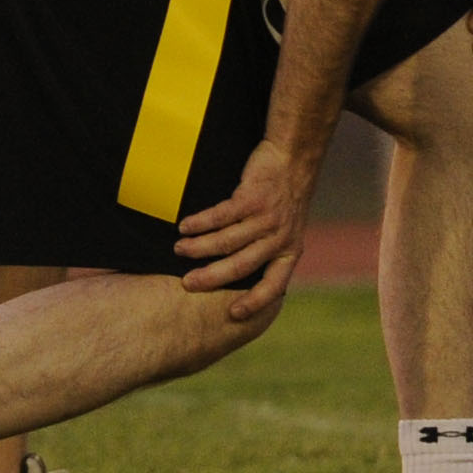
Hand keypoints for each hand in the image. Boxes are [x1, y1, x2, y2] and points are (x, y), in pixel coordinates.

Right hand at [176, 136, 322, 294]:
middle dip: (212, 278)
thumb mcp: (286, 231)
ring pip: (227, 240)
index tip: (234, 314)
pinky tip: (185, 226)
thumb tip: (235, 278)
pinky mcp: (253, 198)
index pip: (274, 285)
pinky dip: (200, 223)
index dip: (256, 302)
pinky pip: (221, 216)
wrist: (293, 159)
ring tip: (179, 249)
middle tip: (187, 284)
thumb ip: (267, 252)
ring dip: (199, 247)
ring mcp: (267, 218)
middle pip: (241, 265)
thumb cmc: (282, 200)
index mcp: (290, 251)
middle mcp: (280, 238)